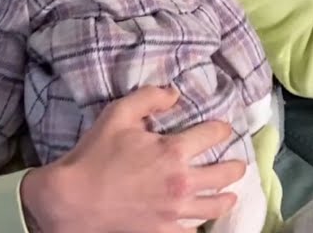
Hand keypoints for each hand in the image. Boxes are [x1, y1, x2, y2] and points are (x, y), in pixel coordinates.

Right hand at [19, 86, 244, 232]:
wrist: (72, 199)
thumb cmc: (94, 155)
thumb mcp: (118, 114)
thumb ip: (149, 98)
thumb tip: (174, 93)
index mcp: (173, 151)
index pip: (213, 135)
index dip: (222, 129)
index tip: (224, 129)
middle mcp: (181, 181)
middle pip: (225, 174)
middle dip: (236, 167)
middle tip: (240, 165)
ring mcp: (174, 210)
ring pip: (215, 207)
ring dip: (226, 198)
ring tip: (231, 195)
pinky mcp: (162, 230)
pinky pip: (192, 230)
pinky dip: (199, 225)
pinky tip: (200, 220)